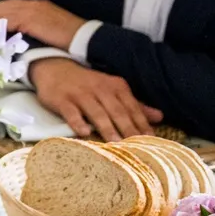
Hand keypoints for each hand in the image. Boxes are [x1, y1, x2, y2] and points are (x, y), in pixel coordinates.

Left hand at [0, 0, 87, 50]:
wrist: (84, 37)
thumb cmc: (71, 38)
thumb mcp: (51, 30)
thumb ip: (36, 29)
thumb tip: (21, 38)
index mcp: (37, 5)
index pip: (10, 6)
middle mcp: (32, 4)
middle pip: (1, 8)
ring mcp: (30, 10)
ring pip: (0, 15)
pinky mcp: (30, 19)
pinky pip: (5, 22)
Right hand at [26, 59, 163, 140]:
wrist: (55, 68)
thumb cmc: (87, 84)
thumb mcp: (112, 90)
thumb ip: (134, 105)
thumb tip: (159, 117)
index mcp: (115, 86)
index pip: (132, 107)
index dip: (142, 124)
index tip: (151, 141)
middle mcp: (100, 89)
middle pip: (117, 111)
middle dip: (128, 128)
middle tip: (137, 147)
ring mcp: (80, 94)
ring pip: (96, 112)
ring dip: (106, 127)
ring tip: (115, 143)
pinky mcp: (62, 99)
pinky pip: (71, 112)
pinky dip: (77, 122)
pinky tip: (84, 133)